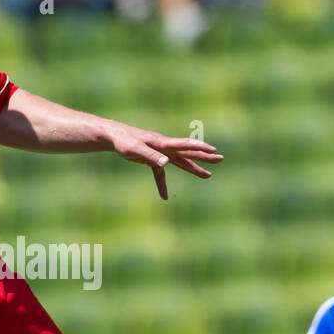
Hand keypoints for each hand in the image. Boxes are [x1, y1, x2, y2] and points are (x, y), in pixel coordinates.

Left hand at [107, 122, 222, 198]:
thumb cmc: (123, 140)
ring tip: (208, 175)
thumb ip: (150, 156)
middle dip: (204, 157)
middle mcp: (164, 147)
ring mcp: (159, 153)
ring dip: (193, 168)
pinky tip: (164, 197)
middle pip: (188, 153)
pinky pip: (160, 174)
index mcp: (162, 143)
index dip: (200, 148)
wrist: (113, 136)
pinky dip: (162, 184)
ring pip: (180, 162)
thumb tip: (166, 163)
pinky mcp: (151, 159)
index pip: (185, 145)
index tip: (214, 150)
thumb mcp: (135, 149)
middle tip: (220, 159)